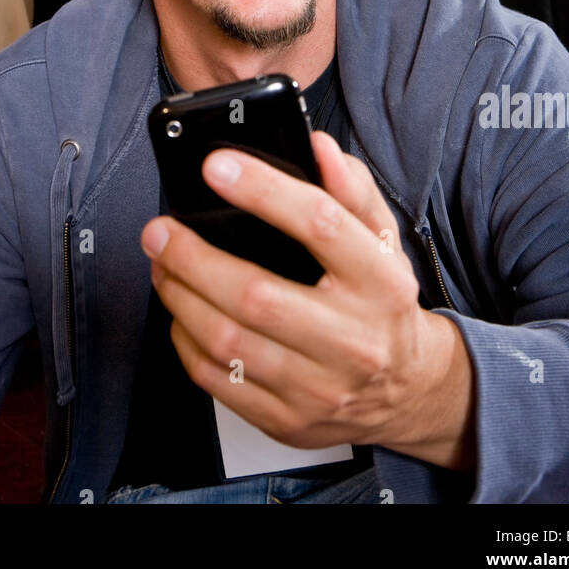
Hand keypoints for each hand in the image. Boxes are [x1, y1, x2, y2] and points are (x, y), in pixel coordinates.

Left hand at [142, 133, 474, 468]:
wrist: (406, 391)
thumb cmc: (382, 304)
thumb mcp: (383, 240)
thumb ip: (352, 189)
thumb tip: (317, 148)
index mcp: (379, 282)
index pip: (321, 224)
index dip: (263, 190)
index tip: (216, 166)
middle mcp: (352, 338)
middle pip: (256, 294)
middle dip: (193, 256)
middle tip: (162, 230)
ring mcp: (318, 387)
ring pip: (228, 341)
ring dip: (180, 296)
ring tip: (163, 266)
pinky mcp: (287, 420)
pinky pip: (218, 381)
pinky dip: (186, 341)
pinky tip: (182, 313)